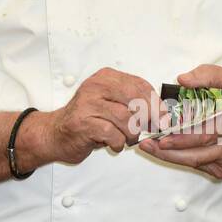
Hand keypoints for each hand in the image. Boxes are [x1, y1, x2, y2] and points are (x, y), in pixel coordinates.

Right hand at [48, 68, 163, 163]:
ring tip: (127, 138)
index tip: (165, 117)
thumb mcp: (110, 103)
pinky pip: (113, 134)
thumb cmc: (87, 119)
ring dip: (132, 133)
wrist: (56, 133)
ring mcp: (88, 104)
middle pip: (136, 99)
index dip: (156, 103)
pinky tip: (114, 144)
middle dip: (149, 117)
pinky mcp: (83, 124)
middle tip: (152, 129)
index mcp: (106, 78)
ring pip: (126, 118)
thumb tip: (162, 112)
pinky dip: (118, 142)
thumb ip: (132, 102)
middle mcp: (96, 87)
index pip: (140, 85)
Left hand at [136, 64, 221, 180]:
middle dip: (169, 148)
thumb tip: (182, 80)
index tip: (161, 130)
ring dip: (170, 157)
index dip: (180, 133)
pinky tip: (169, 152)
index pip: (202, 129)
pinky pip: (199, 166)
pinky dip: (183, 160)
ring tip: (151, 148)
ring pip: (195, 161)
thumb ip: (207, 74)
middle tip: (149, 142)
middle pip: (195, 150)